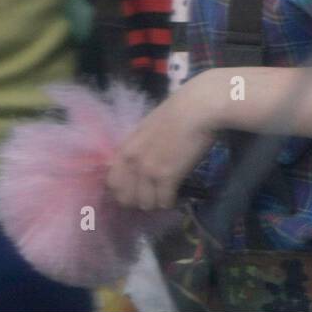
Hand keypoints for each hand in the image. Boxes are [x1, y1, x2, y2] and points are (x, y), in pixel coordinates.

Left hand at [107, 73, 220, 210]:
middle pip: (126, 198)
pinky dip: (172, 202)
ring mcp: (148, 171)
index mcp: (125, 148)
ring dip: (157, 202)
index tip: (136, 190)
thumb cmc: (179, 110)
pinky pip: (164, 202)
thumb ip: (140, 146)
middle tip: (153, 195)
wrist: (199, 108)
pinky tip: (178, 194)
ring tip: (168, 194)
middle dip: (139, 200)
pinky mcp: (168, 178)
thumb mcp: (149, 127)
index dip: (124, 190)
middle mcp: (132, 163)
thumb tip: (143, 160)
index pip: (112, 182)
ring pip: (146, 204)